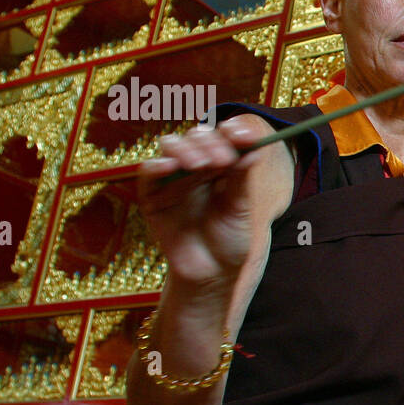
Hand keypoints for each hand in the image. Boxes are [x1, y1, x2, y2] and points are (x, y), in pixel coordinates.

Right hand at [136, 118, 269, 289]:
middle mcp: (197, 166)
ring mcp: (174, 178)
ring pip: (172, 146)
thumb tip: (254, 147)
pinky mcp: (152, 194)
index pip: (224, 137)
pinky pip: (149, 172)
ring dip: (186, 149)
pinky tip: (171, 167)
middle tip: (224, 160)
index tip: (246, 136)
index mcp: (223, 166)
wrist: (211, 272)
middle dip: (210, 143)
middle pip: (198, 137)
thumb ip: (243, 179)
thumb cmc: (230, 240)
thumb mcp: (242, 210)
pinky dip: (157, 165)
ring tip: (200, 166)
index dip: (233, 131)